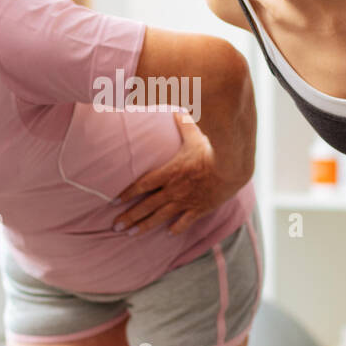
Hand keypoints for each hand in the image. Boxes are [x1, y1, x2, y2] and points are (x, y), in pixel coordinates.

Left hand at [111, 110, 241, 235]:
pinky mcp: (198, 209)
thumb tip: (176, 110)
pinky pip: (184, 222)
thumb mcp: (194, 135)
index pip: (142, 185)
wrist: (231, 169)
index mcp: (168, 173)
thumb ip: (182, 124)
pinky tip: (169, 234)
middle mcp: (173, 190)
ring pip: (160, 217)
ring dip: (144, 226)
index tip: (113, 201)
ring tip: (131, 235)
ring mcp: (185, 202)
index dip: (127, 193)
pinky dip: (176, 228)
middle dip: (129, 217)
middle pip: (146, 206)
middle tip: (115, 226)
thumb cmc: (211, 151)